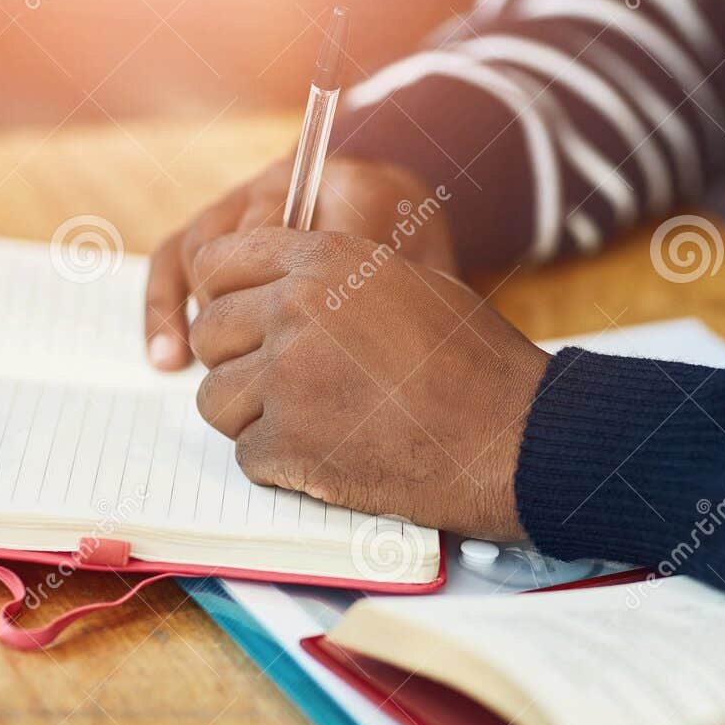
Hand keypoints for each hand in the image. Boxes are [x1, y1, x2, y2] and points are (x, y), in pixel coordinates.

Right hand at [145, 156, 456, 368]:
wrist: (391, 205)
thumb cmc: (412, 260)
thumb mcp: (425, 281)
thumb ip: (404, 311)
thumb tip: (371, 378)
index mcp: (355, 189)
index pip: (311, 251)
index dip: (300, 318)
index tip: (312, 373)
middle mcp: (292, 179)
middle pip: (248, 250)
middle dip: (249, 320)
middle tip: (262, 377)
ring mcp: (248, 192)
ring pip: (201, 251)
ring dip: (201, 320)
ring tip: (205, 375)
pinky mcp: (216, 216)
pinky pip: (173, 255)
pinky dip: (164, 308)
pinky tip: (168, 361)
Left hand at [188, 227, 549, 538]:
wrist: (514, 434)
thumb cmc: (473, 363)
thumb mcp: (403, 282)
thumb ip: (329, 278)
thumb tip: (271, 289)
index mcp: (324, 260)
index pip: (219, 262)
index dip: (226, 296)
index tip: (244, 322)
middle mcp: (296, 309)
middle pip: (210, 333)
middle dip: (237, 361)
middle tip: (284, 385)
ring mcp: (288, 378)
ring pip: (216, 398)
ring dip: (252, 416)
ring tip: (310, 424)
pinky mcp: (290, 444)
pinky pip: (246, 453)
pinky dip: (280, 464)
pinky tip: (329, 456)